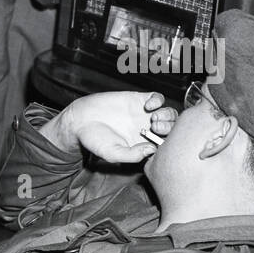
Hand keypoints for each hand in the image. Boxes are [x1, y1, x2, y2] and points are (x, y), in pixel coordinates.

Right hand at [42, 91, 176, 163]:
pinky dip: (157, 100)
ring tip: (153, 118)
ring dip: (166, 115)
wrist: (80, 120)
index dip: (169, 144)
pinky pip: (157, 97)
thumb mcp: (113, 154)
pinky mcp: (138, 99)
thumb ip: (132, 155)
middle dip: (169, 128)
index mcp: (145, 145)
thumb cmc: (95, 140)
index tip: (159, 143)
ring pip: (168, 113)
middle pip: (172, 128)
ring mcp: (144, 114)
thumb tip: (152, 150)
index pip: (167, 145)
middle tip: (155, 128)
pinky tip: (148, 106)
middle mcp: (148, 129)